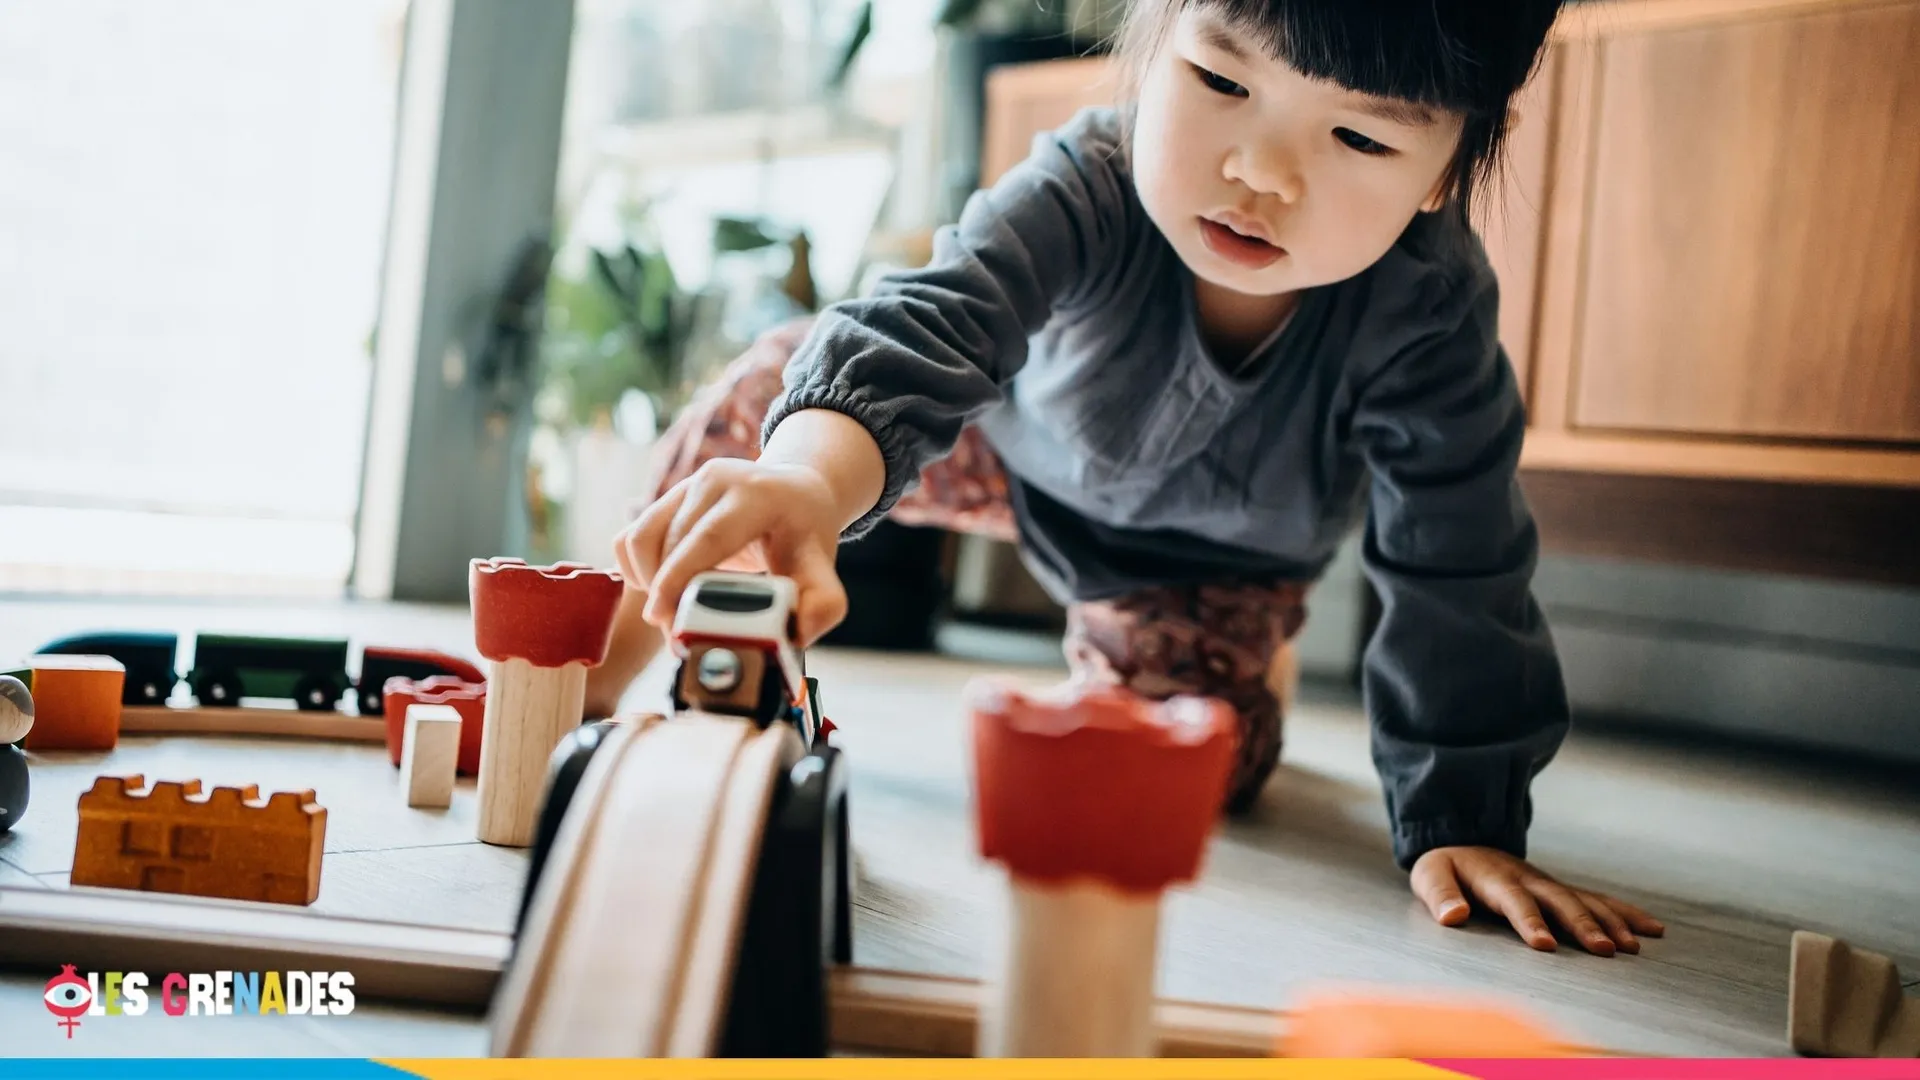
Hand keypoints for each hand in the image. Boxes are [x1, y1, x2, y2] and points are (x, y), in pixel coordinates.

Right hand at [615, 457, 848, 645]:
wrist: (794, 492)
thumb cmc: (804, 534)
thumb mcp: (823, 566)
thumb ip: (822, 603)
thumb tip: (798, 636)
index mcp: (757, 494)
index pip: (709, 537)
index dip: (680, 578)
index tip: (664, 618)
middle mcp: (717, 480)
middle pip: (670, 541)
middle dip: (666, 595)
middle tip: (679, 637)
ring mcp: (686, 484)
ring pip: (641, 539)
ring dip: (648, 584)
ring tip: (676, 613)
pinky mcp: (666, 497)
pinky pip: (630, 538)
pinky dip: (636, 571)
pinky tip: (666, 590)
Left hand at [1410, 846, 1664, 956]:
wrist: (1464, 842)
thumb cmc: (1446, 868)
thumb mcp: (1430, 876)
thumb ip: (1440, 896)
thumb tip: (1453, 917)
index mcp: (1496, 879)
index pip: (1515, 902)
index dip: (1530, 923)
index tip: (1545, 946)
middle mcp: (1530, 880)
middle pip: (1560, 902)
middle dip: (1583, 925)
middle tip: (1606, 951)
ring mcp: (1550, 884)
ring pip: (1585, 901)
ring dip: (1610, 922)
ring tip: (1632, 946)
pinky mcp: (1562, 891)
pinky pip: (1599, 900)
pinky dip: (1626, 913)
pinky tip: (1653, 930)